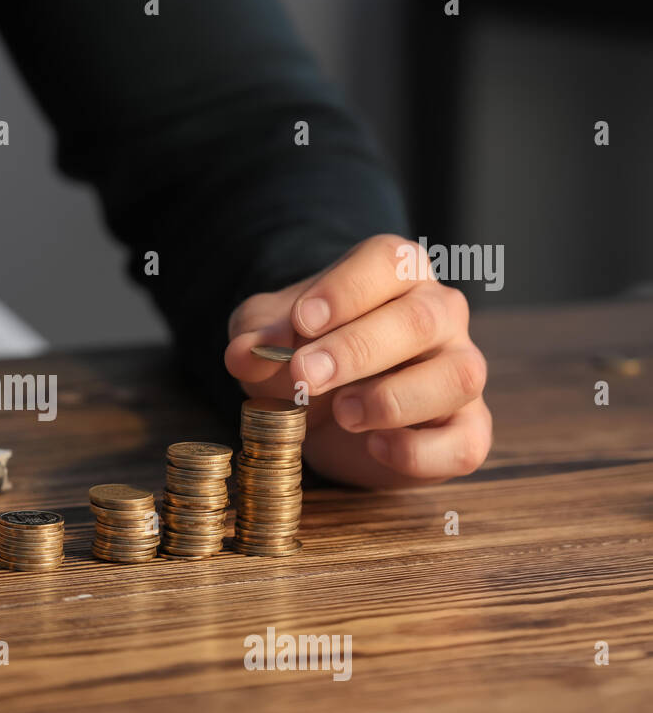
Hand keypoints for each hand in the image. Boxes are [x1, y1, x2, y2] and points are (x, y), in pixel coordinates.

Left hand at [224, 235, 491, 488]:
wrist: (324, 411)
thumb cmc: (305, 355)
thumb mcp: (267, 336)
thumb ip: (256, 336)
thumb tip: (246, 352)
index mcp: (396, 275)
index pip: (389, 261)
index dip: (346, 290)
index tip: (302, 321)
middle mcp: (439, 316)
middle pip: (422, 318)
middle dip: (358, 349)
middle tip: (306, 376)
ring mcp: (459, 371)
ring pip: (458, 376)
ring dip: (395, 399)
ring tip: (343, 413)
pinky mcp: (465, 430)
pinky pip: (465, 442)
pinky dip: (421, 451)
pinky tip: (376, 447)